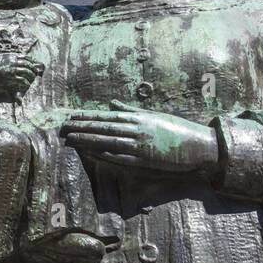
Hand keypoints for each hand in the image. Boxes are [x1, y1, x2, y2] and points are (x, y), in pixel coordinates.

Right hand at [0, 53, 42, 95]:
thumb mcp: (2, 56)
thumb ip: (10, 55)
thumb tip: (18, 55)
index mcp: (11, 56)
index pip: (25, 57)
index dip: (31, 60)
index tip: (33, 63)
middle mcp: (13, 62)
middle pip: (27, 64)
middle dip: (32, 68)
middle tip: (35, 72)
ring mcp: (12, 70)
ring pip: (26, 72)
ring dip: (31, 75)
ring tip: (32, 78)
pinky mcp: (11, 78)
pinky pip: (22, 80)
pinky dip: (26, 82)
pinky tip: (26, 84)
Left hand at [61, 100, 218, 175]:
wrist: (198, 144)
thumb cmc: (176, 128)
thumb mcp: (153, 115)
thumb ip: (131, 109)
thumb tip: (112, 102)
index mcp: (138, 117)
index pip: (106, 115)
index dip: (87, 116)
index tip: (72, 116)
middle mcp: (136, 128)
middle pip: (103, 127)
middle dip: (82, 126)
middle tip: (64, 126)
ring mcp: (138, 144)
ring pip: (107, 141)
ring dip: (87, 140)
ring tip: (70, 138)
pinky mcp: (143, 160)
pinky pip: (118, 157)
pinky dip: (102, 154)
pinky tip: (89, 152)